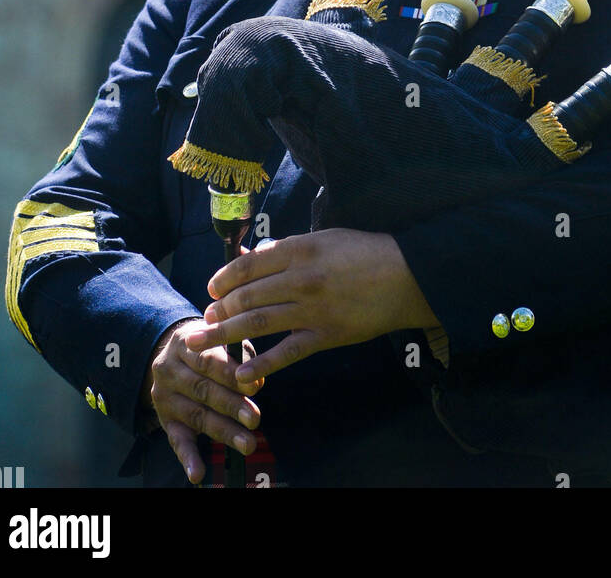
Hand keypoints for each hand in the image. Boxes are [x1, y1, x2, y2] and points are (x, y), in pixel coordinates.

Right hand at [142, 319, 262, 484]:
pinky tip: (197, 474)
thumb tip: (257, 380)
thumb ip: (240, 353)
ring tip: (248, 444)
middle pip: (203, 390)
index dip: (232, 375)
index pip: (208, 360)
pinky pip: (177, 441)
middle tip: (255, 420)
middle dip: (232, 406)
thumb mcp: (220, 339)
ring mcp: (164, 397)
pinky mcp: (165, 421)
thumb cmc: (209, 346)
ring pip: (197, 416)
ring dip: (223, 432)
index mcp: (184, 343)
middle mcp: (167, 369)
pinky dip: (188, 459)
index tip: (255, 388)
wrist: (170, 354)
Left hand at [184, 229, 440, 385]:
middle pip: (248, 296)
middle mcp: (301, 279)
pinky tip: (242, 372)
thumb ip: (291, 247)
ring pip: (258, 322)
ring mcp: (312, 310)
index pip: (250, 265)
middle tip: (205, 319)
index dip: (225, 278)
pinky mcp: (326, 335)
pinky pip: (287, 352)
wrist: (407, 276)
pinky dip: (262, 362)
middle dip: (220, 309)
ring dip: (225, 333)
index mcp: (301, 250)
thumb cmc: (367, 252)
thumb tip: (259, 253)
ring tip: (203, 341)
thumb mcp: (328, 238)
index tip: (212, 289)